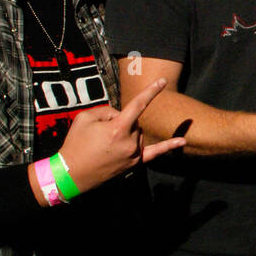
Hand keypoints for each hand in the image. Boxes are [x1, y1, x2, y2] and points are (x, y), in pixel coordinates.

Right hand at [57, 77, 185, 191]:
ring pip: (138, 134)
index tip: (163, 81)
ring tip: (105, 145)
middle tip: (100, 134)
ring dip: (127, 133)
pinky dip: (169, 146)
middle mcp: (130, 142)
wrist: (71, 174)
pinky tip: (183, 141)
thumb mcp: (85, 118)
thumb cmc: (75, 144)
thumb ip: (106, 111)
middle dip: (120, 122)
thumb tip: (120, 115)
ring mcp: (134, 154)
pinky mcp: (134, 164)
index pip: (138, 104)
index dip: (151, 91)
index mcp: (118, 128)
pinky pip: (154, 153)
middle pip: (134, 121)